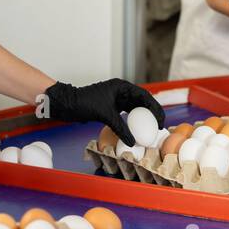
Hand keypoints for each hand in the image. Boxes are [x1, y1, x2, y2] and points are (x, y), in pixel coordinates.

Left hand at [44, 79, 164, 146]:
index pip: (144, 96)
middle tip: (159, 126)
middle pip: (142, 101)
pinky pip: (126, 112)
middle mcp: (121, 90)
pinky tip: (137, 128)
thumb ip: (120, 128)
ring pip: (135, 107)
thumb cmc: (84, 103)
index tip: (160, 120)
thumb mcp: (105, 115)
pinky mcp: (111, 105)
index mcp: (122, 86)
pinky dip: (132, 120)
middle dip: (151, 113)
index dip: (155, 108)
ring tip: (151, 128)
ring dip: (143, 117)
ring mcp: (116, 98)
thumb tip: (132, 142)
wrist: (68, 104)